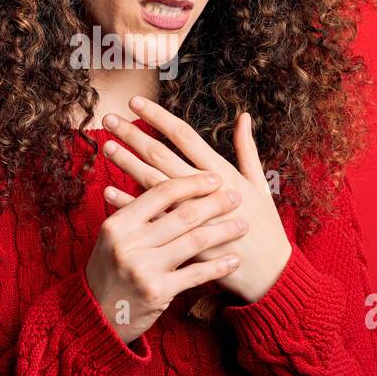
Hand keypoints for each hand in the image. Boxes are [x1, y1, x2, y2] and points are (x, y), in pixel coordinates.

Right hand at [85, 172, 247, 345]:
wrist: (95, 315)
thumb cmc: (109, 271)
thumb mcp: (112, 238)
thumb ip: (135, 213)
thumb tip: (167, 183)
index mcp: (118, 224)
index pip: (161, 193)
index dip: (191, 183)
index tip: (215, 178)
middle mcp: (130, 244)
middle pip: (182, 215)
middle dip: (215, 203)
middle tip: (236, 196)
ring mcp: (144, 269)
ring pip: (194, 241)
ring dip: (224, 231)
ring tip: (243, 225)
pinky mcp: (158, 292)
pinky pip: (196, 274)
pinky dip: (219, 266)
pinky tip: (234, 260)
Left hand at [100, 96, 291, 303]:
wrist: (269, 272)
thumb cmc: (265, 227)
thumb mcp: (259, 183)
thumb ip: (247, 149)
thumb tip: (243, 117)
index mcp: (222, 171)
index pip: (184, 135)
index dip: (159, 116)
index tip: (137, 102)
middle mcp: (205, 189)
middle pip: (161, 154)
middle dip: (134, 134)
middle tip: (110, 118)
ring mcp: (192, 214)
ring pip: (152, 182)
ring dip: (127, 163)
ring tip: (107, 147)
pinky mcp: (184, 237)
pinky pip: (151, 217)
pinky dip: (129, 203)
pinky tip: (109, 191)